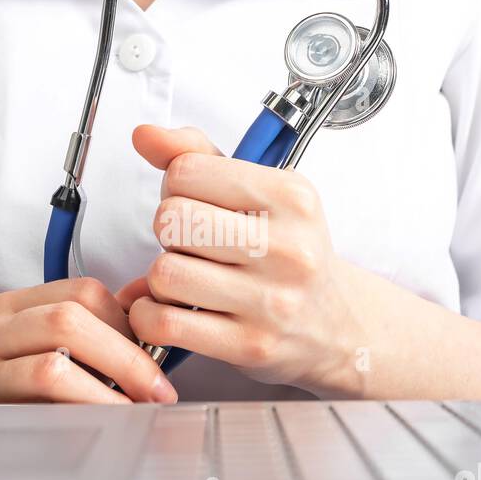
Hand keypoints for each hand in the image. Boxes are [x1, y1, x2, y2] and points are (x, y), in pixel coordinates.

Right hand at [0, 278, 178, 404]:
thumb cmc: (19, 408)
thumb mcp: (53, 362)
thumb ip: (93, 341)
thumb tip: (154, 326)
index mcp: (13, 307)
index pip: (83, 291)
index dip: (129, 325)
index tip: (156, 362)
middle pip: (70, 319)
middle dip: (127, 358)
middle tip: (158, 393)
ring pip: (53, 364)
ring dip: (107, 390)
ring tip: (135, 412)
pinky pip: (35, 403)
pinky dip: (81, 410)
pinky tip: (104, 426)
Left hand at [119, 125, 363, 394]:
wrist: (336, 326)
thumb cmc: (288, 254)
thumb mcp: (260, 193)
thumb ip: (198, 156)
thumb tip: (144, 135)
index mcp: (291, 196)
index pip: (187, 170)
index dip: (176, 187)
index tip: (198, 205)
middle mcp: (288, 247)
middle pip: (171, 219)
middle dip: (168, 231)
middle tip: (192, 245)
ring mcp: (271, 300)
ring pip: (165, 272)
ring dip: (161, 278)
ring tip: (187, 280)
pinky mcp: (249, 344)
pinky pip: (165, 323)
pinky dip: (150, 316)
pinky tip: (170, 310)